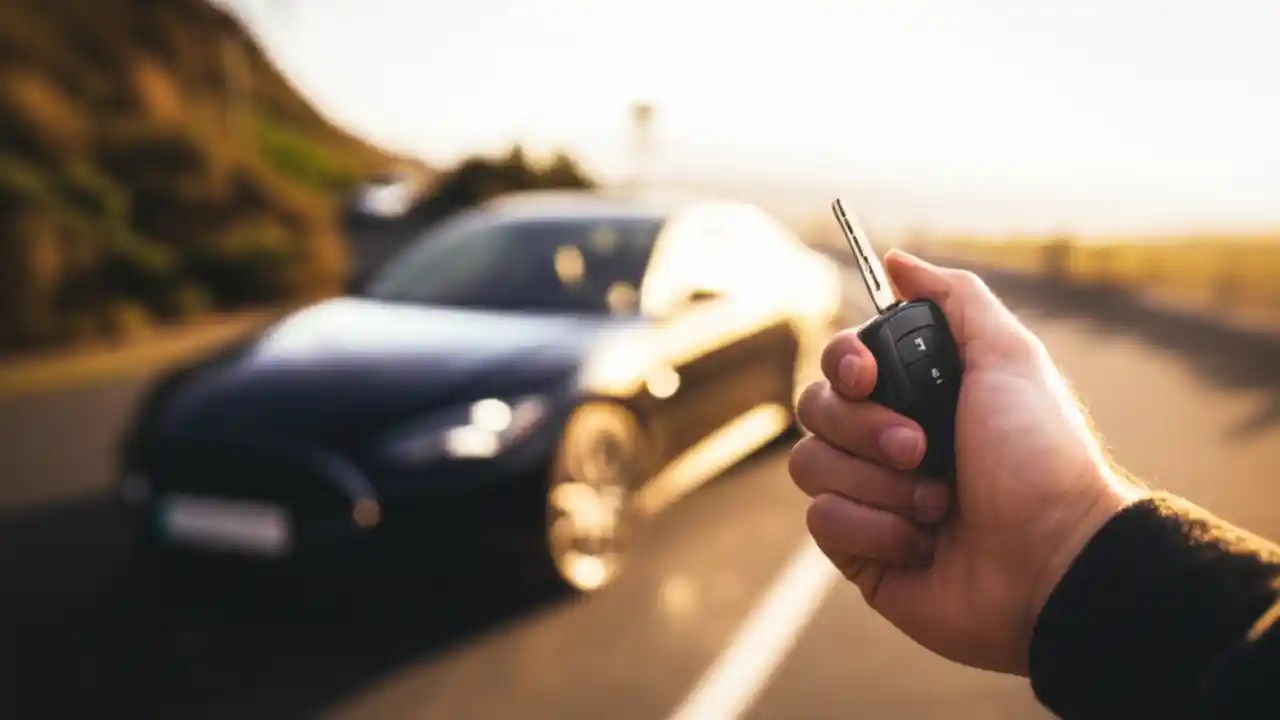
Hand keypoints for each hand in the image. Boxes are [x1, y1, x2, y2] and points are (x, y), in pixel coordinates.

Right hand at [789, 251, 1143, 674]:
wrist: (1054, 558)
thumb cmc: (1040, 458)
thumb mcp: (1010, 358)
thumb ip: (955, 300)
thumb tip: (897, 260)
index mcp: (916, 397)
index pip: (840, 364)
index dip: (842, 364)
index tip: (868, 377)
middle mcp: (885, 443)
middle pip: (815, 408)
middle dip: (867, 428)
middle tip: (922, 447)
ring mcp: (870, 498)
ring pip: (810, 465)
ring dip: (879, 484)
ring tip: (938, 504)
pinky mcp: (860, 552)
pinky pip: (822, 521)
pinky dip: (873, 529)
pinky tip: (922, 542)